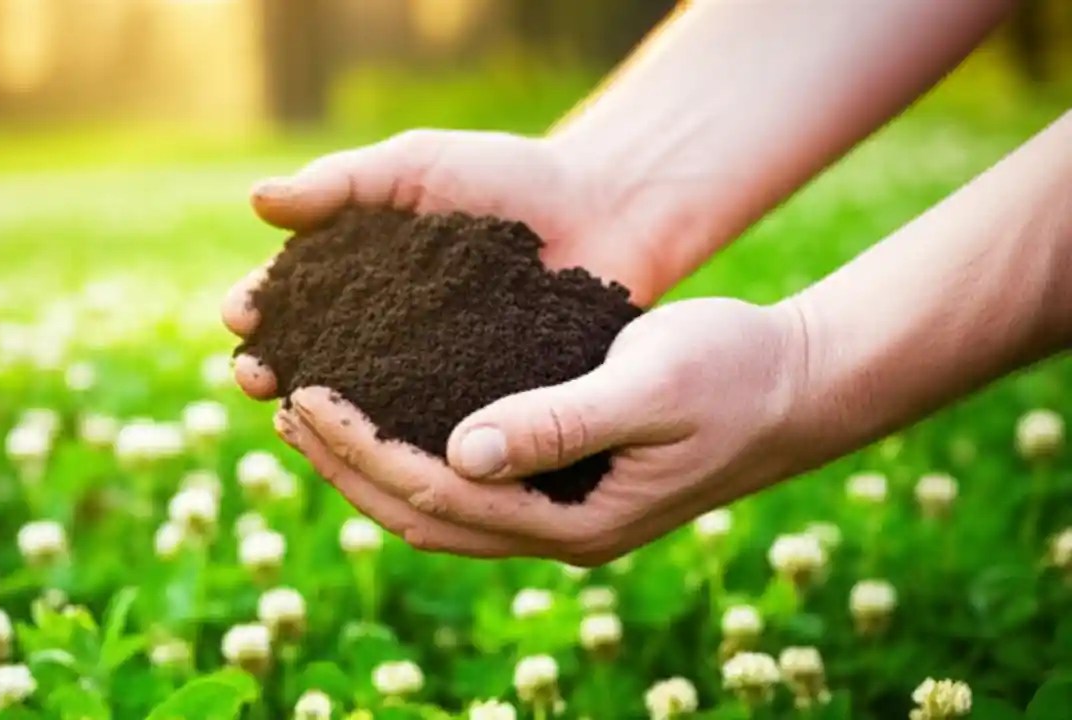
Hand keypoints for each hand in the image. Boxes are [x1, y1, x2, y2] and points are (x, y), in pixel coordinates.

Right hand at [222, 129, 693, 398]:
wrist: (605, 210)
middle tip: (255, 378)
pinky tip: (374, 454)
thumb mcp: (419, 165)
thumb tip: (258, 201)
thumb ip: (343, 181)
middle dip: (275, 369)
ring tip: (297, 421)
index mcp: (357, 274)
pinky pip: (428, 431)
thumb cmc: (509, 175)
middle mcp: (383, 332)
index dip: (261, 308)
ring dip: (323, 421)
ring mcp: (427, 375)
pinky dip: (398, 444)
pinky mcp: (477, 408)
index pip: (292, 298)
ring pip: (361, 408)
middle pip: (312, 360)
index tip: (244, 315)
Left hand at [272, 298, 807, 564]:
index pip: (437, 493)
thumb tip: (462, 451)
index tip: (305, 394)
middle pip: (420, 513)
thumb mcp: (652, 384)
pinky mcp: (562, 483)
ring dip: (368, 467)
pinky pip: (466, 483)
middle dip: (344, 466)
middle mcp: (555, 531)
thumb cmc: (734, 374)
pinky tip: (385, 412)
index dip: (361, 448)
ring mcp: (559, 513)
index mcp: (574, 521)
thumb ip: (561, 420)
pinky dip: (413, 454)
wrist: (796, 384)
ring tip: (311, 416)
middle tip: (283, 406)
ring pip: (437, 507)